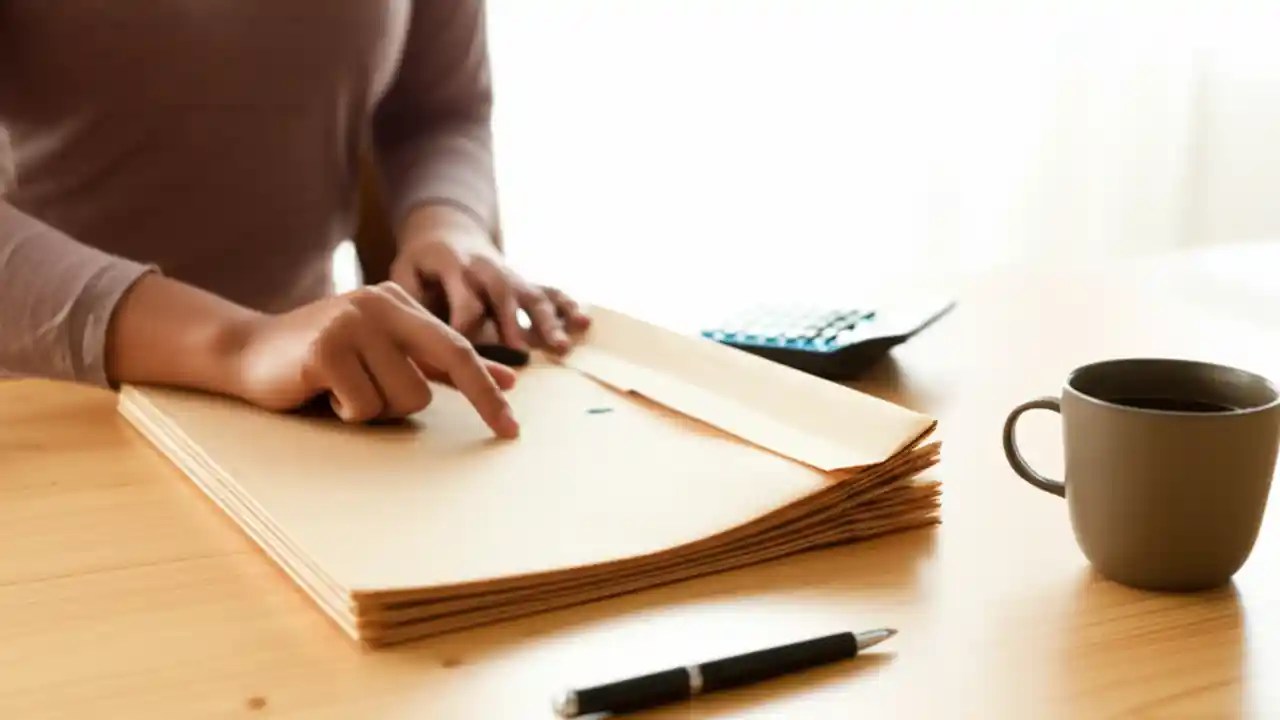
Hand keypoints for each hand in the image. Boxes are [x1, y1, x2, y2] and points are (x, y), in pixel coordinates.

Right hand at [228, 282, 518, 434]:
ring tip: (346, 390)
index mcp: (398, 300)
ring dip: (378, 408)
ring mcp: (351, 322)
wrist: (247, 353)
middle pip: (446, 364)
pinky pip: (365, 406)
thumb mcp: (388, 353)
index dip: (488, 389)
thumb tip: (506, 379)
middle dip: (466, 400)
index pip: (458, 348)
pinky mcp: (325, 349)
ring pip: (405, 397)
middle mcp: (380, 303)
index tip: (513, 426)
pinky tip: (324, 393)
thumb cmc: (324, 360)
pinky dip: (348, 412)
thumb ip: (440, 364)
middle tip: (482, 427)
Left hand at [389, 206, 590, 351]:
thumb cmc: (422, 265)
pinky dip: (568, 305)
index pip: (463, 298)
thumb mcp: (404, 273)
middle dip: (511, 322)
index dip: (465, 326)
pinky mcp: (523, 280)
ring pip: (530, 294)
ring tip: (561, 347)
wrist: (448, 230)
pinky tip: (584, 322)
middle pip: (501, 293)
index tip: (465, 355)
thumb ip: (412, 302)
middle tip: (519, 351)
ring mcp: (509, 272)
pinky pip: (549, 290)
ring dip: (547, 321)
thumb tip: (417, 338)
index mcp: (452, 264)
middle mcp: (485, 267)